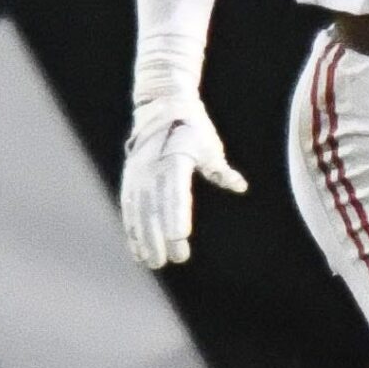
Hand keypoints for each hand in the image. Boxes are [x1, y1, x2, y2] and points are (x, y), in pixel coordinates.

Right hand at [120, 94, 247, 268]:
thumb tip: (239, 186)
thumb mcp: (210, 147)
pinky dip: (132, 228)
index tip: (181, 238)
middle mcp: (152, 169)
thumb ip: (220, 170)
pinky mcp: (130, 178)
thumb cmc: (194, 128)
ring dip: (144, 238)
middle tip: (171, 260)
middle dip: (161, 236)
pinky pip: (128, 208)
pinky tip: (137, 249)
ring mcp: (138, 174)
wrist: (162, 106)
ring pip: (138, 212)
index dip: (177, 216)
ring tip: (151, 261)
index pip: (176, 194)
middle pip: (155, 208)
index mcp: (175, 160)